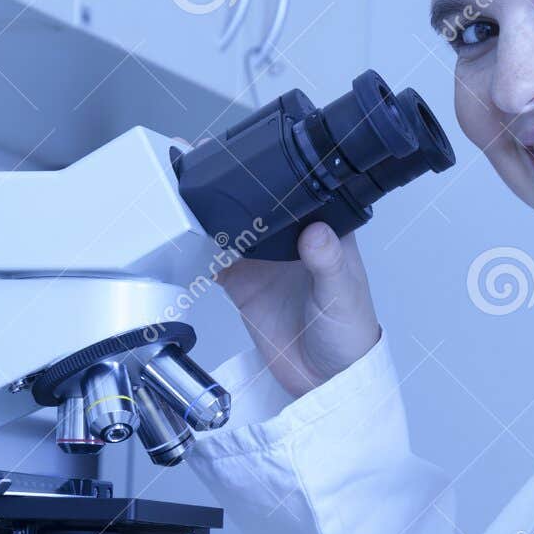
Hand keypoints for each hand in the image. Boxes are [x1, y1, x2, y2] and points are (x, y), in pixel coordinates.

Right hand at [172, 134, 381, 396]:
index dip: (279, 168)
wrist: (325, 382)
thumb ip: (329, 263)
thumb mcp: (343, 296)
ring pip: (232, 223)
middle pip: (259, 199)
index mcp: (323, 229)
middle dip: (233, 180)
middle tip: (204, 158)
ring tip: (185, 185)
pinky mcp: (242, 283)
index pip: (301, 187)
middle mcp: (291, 238)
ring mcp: (264, 259)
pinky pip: (214, 257)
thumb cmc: (350, 335)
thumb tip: (317, 232)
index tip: (255, 151)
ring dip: (210, 207)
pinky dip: (197, 245)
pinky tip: (183, 231)